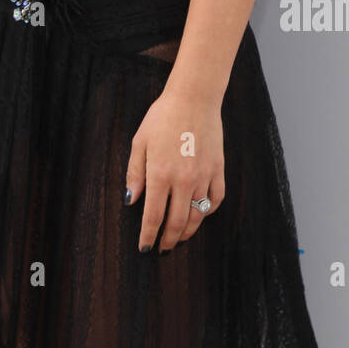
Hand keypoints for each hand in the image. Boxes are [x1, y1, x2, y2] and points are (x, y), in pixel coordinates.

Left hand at [125, 89, 224, 251]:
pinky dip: (208, 212)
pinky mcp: (218, 170)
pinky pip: (215, 200)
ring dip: (188, 232)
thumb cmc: (162, 117)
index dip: (148, 236)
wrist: (193, 99)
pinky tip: (200, 214)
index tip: (144, 248)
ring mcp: (203, 176)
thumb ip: (134, 174)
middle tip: (162, 248)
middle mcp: (183, 180)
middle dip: (168, 240)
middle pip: (177, 223)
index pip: (153, 217)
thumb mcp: (140, 142)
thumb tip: (130, 201)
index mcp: (160, 174)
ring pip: (198, 216)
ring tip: (180, 238)